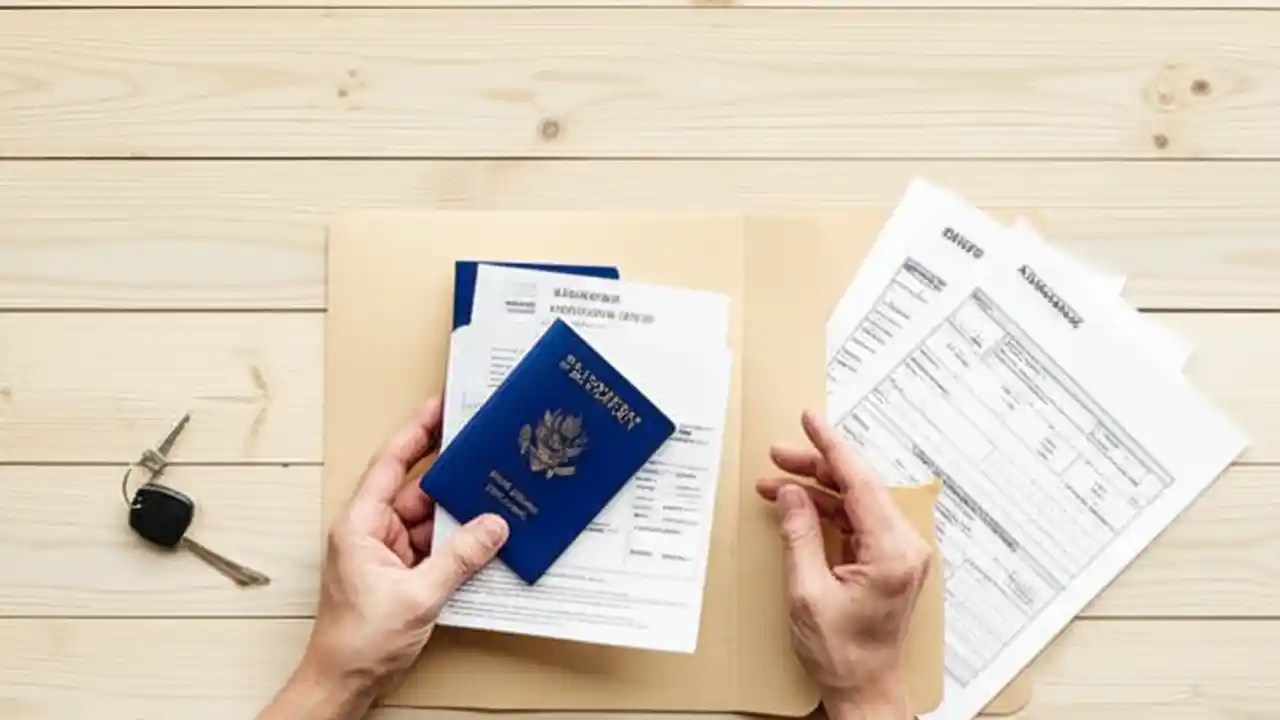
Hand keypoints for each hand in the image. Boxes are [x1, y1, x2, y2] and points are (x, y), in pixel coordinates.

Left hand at [258, 397, 509, 719]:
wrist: (344, 683)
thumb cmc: (357, 642)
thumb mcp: (417, 596)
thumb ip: (459, 558)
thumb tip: (493, 526)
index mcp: (360, 525)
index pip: (391, 464)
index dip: (417, 430)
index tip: (440, 404)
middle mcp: (372, 531)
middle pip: (418, 488)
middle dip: (451, 471)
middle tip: (482, 444)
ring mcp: (388, 552)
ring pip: (431, 519)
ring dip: (460, 513)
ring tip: (495, 494)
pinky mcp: (402, 572)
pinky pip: (436, 545)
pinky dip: (459, 541)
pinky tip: (485, 536)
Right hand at [757, 410, 930, 719]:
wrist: (864, 690)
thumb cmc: (842, 654)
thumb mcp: (807, 592)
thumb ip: (799, 535)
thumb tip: (792, 493)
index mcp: (892, 552)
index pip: (860, 483)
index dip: (832, 447)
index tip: (811, 422)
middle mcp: (904, 547)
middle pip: (858, 488)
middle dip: (816, 467)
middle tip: (777, 455)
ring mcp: (899, 554)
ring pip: (856, 502)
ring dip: (817, 490)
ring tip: (776, 482)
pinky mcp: (889, 562)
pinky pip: (857, 522)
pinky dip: (827, 512)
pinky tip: (798, 506)